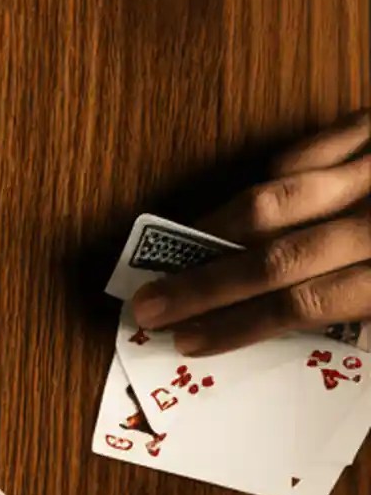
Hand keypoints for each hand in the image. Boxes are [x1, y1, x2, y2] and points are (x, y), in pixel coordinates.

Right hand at [131, 109, 369, 355]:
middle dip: (200, 286)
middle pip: (272, 259)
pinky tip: (245, 206)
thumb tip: (292, 325)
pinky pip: (303, 153)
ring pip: (273, 201)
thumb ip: (368, 316)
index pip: (302, 306)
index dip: (237, 326)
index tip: (187, 340)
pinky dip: (270, 178)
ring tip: (171, 252)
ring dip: (212, 231)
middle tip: (146, 305)